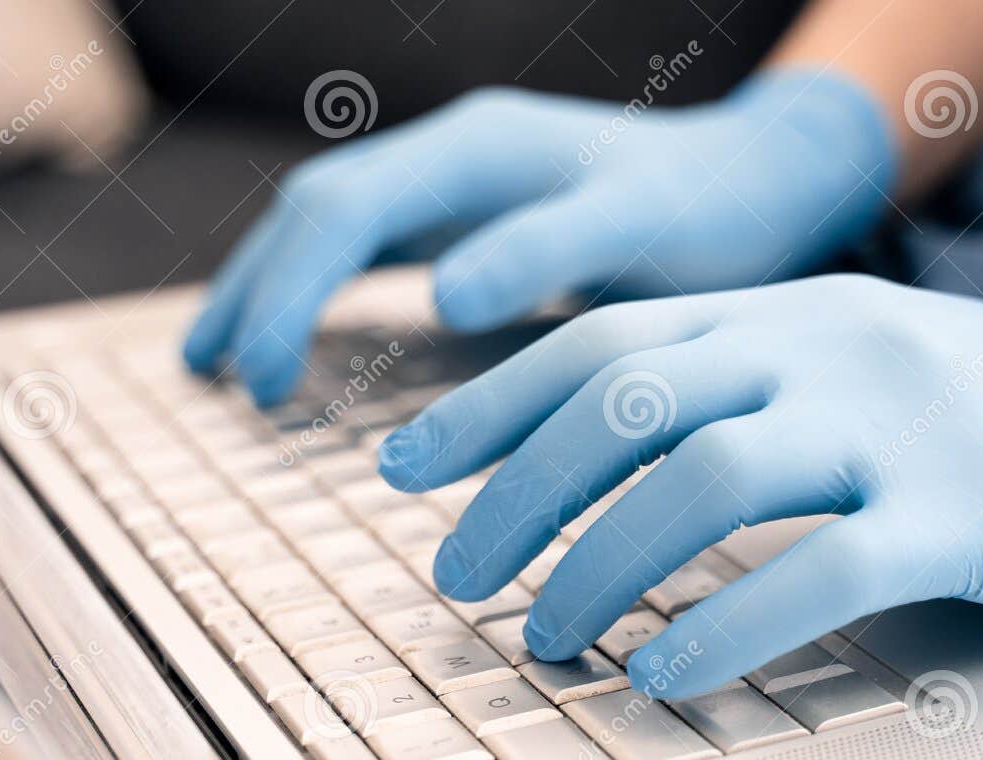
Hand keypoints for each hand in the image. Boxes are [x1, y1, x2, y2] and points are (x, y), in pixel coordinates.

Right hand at [183, 69, 895, 403]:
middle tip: (219, 382)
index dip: (288, 297)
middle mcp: (455, 152)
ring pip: (329, 222)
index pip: (341, 213)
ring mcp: (459, 180)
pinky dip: (315, 289)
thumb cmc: (715, 212)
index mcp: (479, 150)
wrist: (767, 177)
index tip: (262, 386)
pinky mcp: (472, 213)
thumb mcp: (643, 228)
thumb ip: (549, 250)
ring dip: (268, 286)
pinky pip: (366, 243)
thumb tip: (443, 292)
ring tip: (215, 359)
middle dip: (255, 290)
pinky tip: (296, 336)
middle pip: (316, 209)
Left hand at [375, 274, 982, 698]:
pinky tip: (660, 676)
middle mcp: (831, 346)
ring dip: (595, 565)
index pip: (603, 341)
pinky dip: (722, 625)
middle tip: (453, 579)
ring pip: (703, 478)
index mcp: (791, 311)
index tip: (406, 469)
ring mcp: (905, 423)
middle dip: (514, 493)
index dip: (488, 405)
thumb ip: (743, 394)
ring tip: (544, 640)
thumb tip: (601, 472)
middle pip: (626, 401)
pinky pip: (820, 567)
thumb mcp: (859, 369)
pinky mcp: (975, 515)